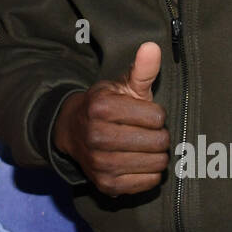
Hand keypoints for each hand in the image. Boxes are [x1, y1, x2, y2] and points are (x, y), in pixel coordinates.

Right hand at [52, 42, 169, 195]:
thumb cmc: (106, 107)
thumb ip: (141, 69)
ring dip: (156, 154)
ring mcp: (100, 163)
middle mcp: (97, 136)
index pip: (157, 117)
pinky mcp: (107, 185)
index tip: (142, 114)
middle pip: (158, 141)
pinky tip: (138, 162)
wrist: (73, 133)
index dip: (155, 114)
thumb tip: (153, 46)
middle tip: (144, 131)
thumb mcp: (122, 85)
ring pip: (157, 163)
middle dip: (158, 135)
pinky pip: (149, 182)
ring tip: (142, 146)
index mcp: (101, 108)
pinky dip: (150, 173)